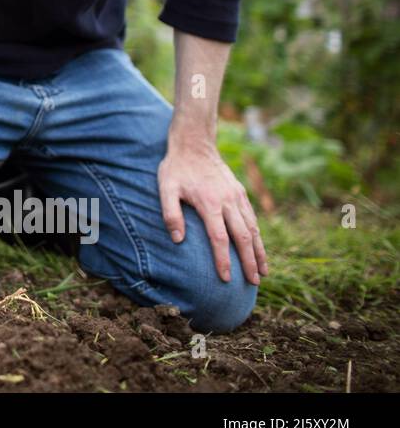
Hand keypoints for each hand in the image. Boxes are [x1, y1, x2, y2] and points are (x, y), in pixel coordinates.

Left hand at [158, 133, 267, 284]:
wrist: (194, 143)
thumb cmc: (176, 168)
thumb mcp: (165, 188)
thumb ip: (170, 213)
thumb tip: (178, 240)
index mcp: (209, 203)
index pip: (219, 238)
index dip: (223, 260)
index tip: (226, 279)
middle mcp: (228, 201)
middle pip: (243, 237)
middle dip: (249, 262)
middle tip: (253, 283)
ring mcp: (237, 197)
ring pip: (253, 229)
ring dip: (259, 252)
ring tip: (263, 273)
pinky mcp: (240, 193)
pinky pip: (253, 218)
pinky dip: (258, 236)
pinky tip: (259, 248)